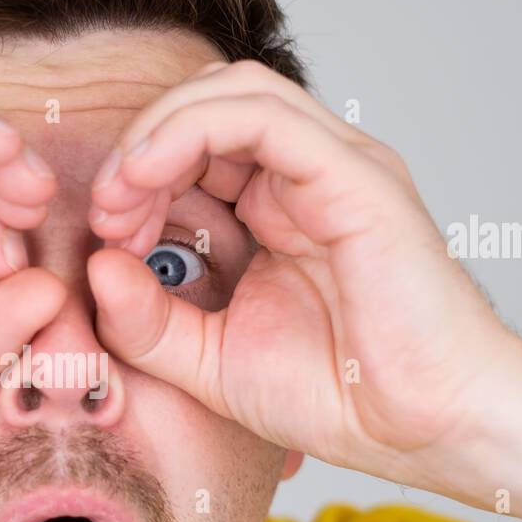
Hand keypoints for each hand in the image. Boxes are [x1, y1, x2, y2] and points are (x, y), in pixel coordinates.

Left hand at [86, 60, 521, 495]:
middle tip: (104, 215)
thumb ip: (147, 322)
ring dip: (157, 133)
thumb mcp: (211, 363)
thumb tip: (95, 268)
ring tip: (121, 196)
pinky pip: (263, 118)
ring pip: (232, 93)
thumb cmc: (341, 397)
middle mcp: (308, 177)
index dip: (134, 178)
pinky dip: (189, 132)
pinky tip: (146, 177)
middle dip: (138, 150)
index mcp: (279, 209)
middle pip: (207, 106)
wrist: (426, 429)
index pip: (195, 147)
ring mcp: (336, 169)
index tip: (102, 240)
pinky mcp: (355, 177)